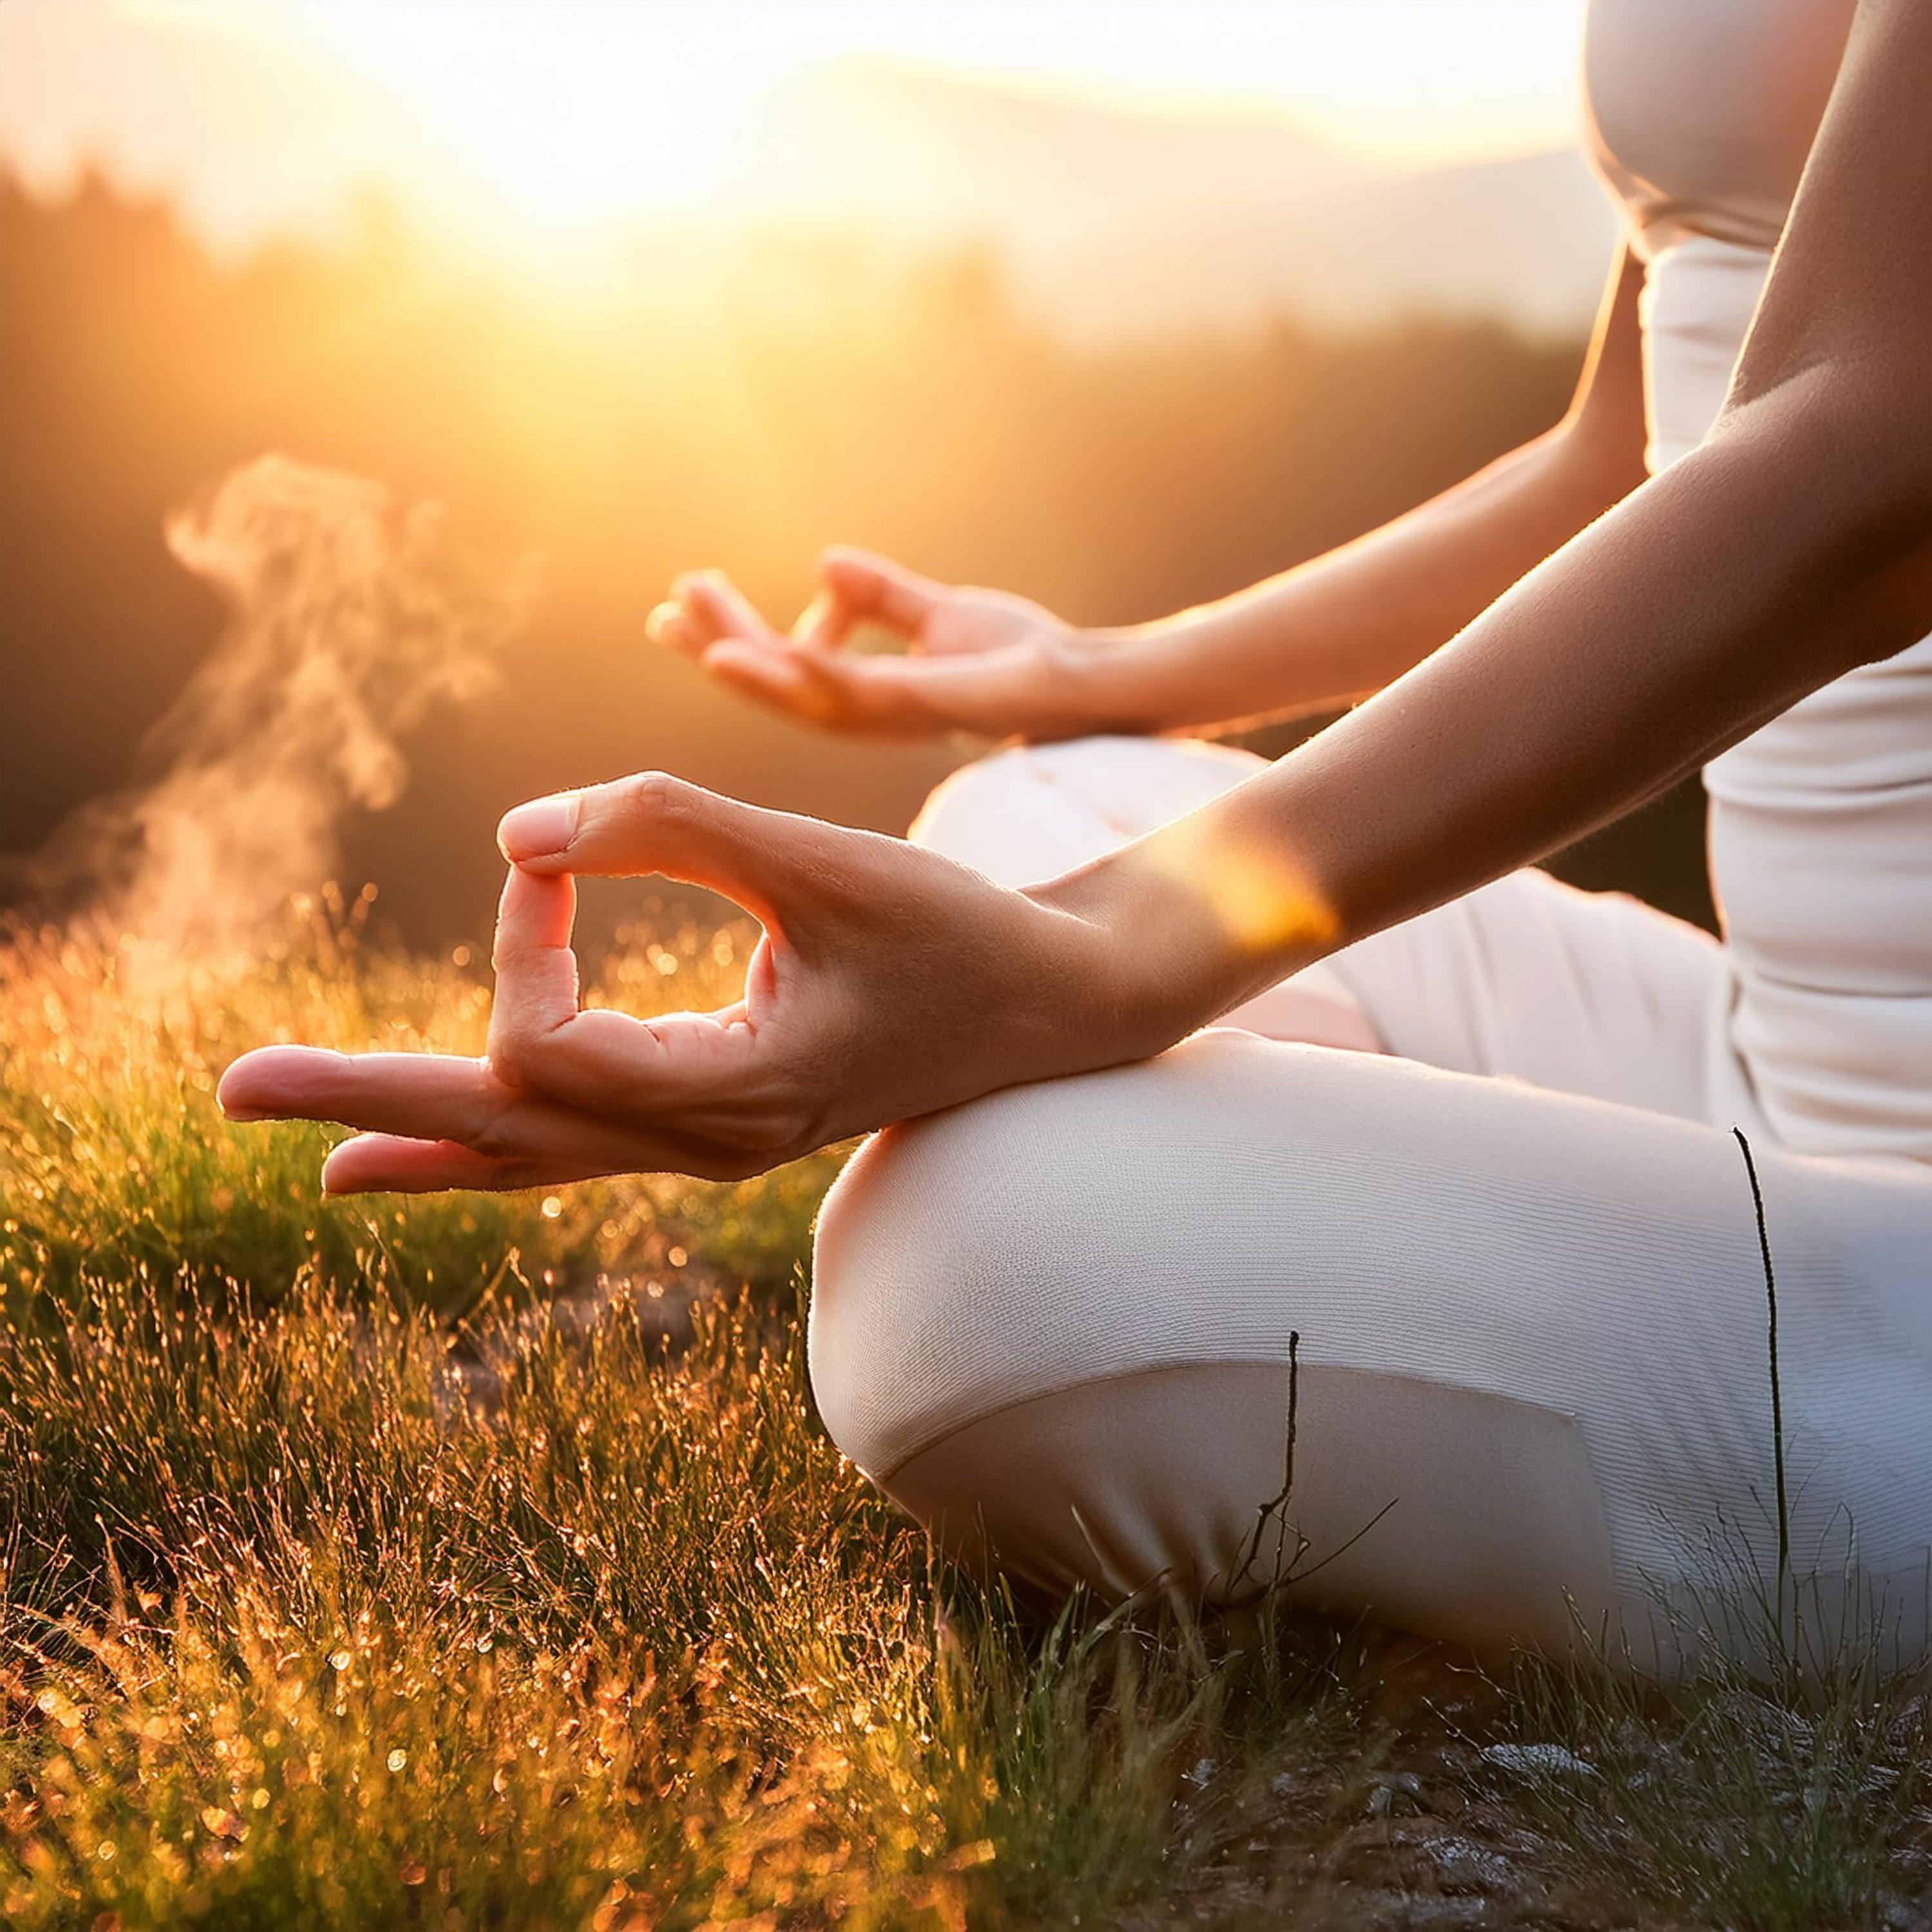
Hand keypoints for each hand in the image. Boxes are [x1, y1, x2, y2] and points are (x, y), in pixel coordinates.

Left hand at [217, 773, 1219, 1192]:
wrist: (1053, 1004)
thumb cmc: (957, 930)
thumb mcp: (820, 859)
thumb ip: (669, 828)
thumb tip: (516, 833)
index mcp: (727, 1100)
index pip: (547, 1041)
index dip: (520, 934)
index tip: (560, 848)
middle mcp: (701, 1140)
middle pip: (500, 1134)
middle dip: (364, 1101)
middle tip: (229, 1092)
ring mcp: (707, 1139)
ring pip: (536, 1149)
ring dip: (418, 1130)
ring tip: (315, 1147)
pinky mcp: (718, 1111)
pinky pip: (581, 1131)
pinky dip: (495, 1127)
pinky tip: (425, 1137)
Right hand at [647, 547, 1103, 739]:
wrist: (1092, 680)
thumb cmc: (1027, 657)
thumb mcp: (943, 615)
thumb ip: (885, 598)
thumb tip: (824, 563)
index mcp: (872, 696)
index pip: (787, 668)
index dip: (733, 638)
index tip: (686, 596)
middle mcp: (877, 715)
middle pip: (782, 685)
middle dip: (722, 649)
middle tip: (667, 610)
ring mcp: (904, 716)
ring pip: (807, 699)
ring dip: (752, 668)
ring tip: (699, 637)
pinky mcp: (935, 706)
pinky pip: (865, 696)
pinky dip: (820, 674)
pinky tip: (778, 652)